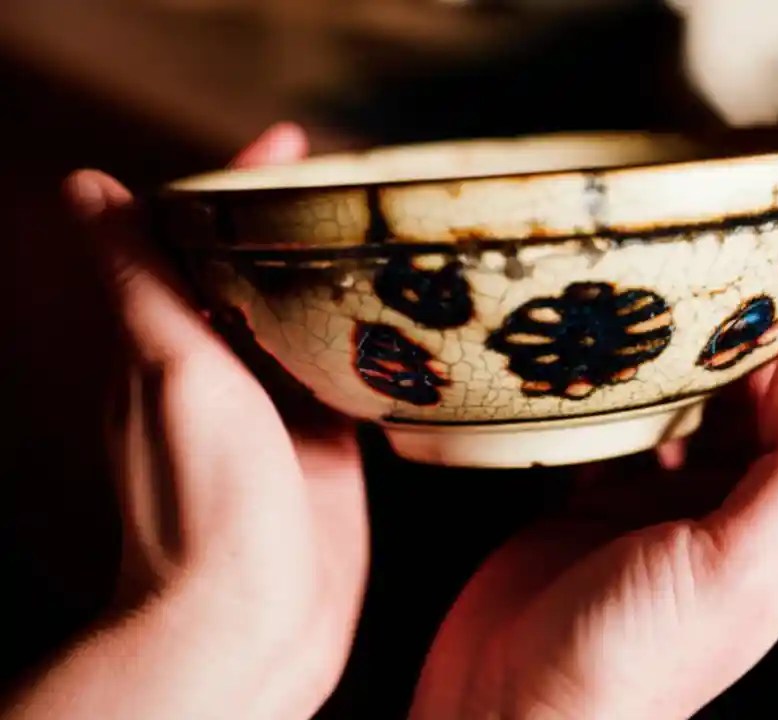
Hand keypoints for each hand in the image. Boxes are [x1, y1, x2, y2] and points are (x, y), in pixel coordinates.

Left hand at [3, 125, 367, 719]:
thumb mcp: (168, 370)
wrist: (248, 623)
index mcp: (173, 344)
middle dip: (307, 223)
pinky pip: (353, 380)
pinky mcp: (328, 450)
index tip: (295, 143)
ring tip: (403, 239)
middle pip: (265, 274)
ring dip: (347, 280)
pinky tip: (417, 325)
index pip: (204, 238)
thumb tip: (89, 189)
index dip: (243, 184)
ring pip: (314, 324)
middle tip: (369, 186)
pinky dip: (377, 345)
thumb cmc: (203, 504)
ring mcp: (280, 413)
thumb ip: (142, 282)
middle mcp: (224, 372)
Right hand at [410, 223, 777, 718]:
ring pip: (742, 388)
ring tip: (736, 254)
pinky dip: (661, 364)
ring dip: (749, 324)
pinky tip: (646, 326)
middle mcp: (763, 501)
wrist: (521, 706)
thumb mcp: (740, 561)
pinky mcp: (622, 488)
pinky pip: (659, 407)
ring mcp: (692, 494)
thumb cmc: (636, 658)